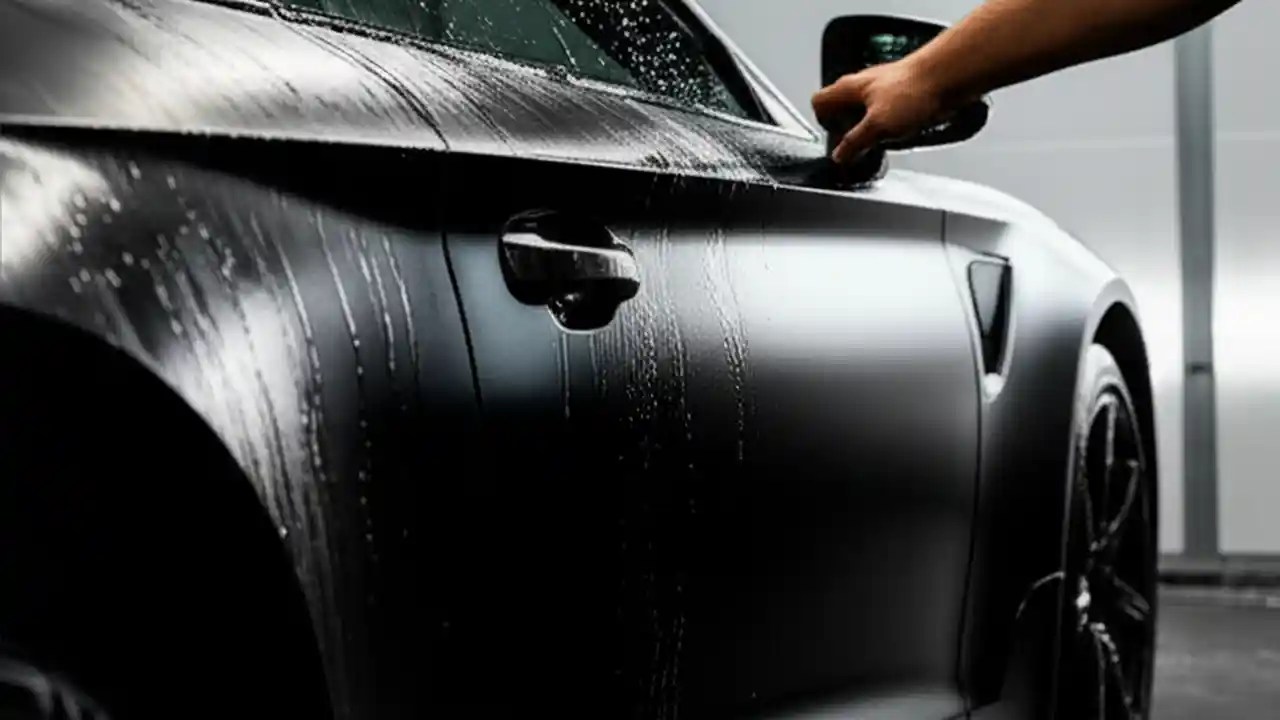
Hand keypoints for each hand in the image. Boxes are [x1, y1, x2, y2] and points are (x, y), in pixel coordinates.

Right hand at [812, 59, 954, 164]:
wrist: (948, 77)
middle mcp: (864, 87)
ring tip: (884, 142)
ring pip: (866, 115)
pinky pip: (888, 116)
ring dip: (872, 132)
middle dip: (850, 132)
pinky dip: (891, 128)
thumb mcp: (876, 126)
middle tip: (860, 147)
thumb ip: (854, 142)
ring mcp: (883, 90)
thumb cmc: (913, 90)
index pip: (819, 103)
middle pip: (843, 112)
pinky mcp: (902, 96)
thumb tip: (840, 155)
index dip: (823, 124)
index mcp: (849, 88)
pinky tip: (902, 135)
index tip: (837, 140)